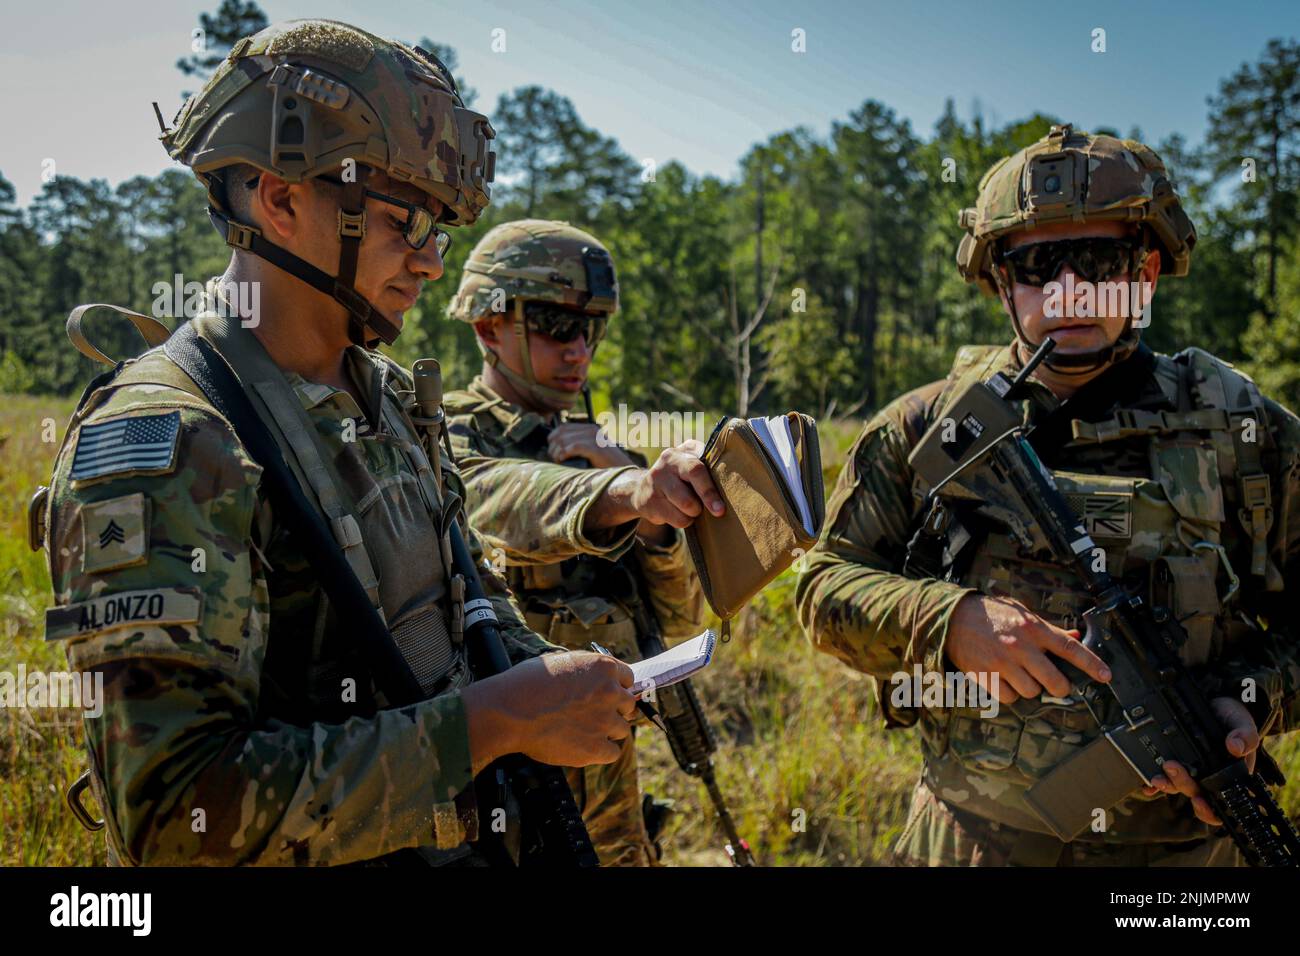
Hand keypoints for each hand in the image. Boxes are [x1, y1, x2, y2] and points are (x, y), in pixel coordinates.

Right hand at [462, 651, 636, 773]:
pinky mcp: (596, 748)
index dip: (617, 688)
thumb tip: (593, 679)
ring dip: (607, 731)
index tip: (609, 696)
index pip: (628, 678)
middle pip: (628, 705)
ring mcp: (605, 721)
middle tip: (595, 716)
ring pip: (622, 730)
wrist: (510, 711)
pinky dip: (602, 752)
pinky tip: (585, 748)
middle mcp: (610, 692)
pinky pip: (613, 752)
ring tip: (584, 732)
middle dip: (614, 710)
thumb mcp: (560, 662)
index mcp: (603, 667)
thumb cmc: (527, 683)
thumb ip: (585, 671)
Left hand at [547, 422, 635, 469]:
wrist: (623, 474)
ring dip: (557, 453)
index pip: (562, 427)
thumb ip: (576, 446)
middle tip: (556, 460)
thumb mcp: (590, 452)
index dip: (553, 439)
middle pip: (560, 433)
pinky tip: (564, 461)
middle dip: (553, 447)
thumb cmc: (604, 467)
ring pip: (564, 440)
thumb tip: (553, 448)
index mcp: (590, 429)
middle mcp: (591, 430)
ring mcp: (595, 438)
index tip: (554, 452)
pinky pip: (573, 447)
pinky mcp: (596, 448)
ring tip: (560, 462)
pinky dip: (565, 454)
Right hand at [583, 439, 724, 531]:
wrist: (642, 488)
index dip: (710, 490)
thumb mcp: (691, 464)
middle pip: (689, 492)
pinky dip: (683, 521)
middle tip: (717, 511)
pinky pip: (676, 519)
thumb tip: (735, 480)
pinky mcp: (648, 501)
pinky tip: (677, 512)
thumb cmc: (680, 477)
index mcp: (681, 453)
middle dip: (706, 502)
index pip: (697, 469)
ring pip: (686, 507)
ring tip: (691, 508)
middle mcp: (667, 463)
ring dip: (693, 513)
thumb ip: (709, 465)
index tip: (720, 508)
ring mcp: (655, 482)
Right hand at [945, 594, 1111, 704]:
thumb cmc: (991, 614)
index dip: (1091, 664)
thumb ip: (1048, 628)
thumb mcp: (1021, 613)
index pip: (1069, 649)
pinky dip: (1010, 693)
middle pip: (1054, 681)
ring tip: (1021, 676)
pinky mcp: (985, 675)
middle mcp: (1020, 646)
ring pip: (1032, 692)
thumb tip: (1075, 639)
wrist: (951, 617)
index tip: (1106, 676)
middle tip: (1056, 685)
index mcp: (1033, 628)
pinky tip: (1004, 680)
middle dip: (1060, 687)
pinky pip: (1009, 698)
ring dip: (1031, 688)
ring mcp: (1002, 662)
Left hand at [1141, 697, 1259, 825]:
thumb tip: (1236, 747)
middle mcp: (1208, 777)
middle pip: (1194, 791)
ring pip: (1177, 785)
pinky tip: (1146, 782)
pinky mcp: (1175, 759)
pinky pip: (1163, 774)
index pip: (1220, 803)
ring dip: (1166, 784)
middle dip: (1181, 784)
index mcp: (1228, 776)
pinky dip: (1153, 782)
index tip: (1199, 802)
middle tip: (1172, 767)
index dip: (1209, 811)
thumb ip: (1246, 736)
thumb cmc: (1233, 719)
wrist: (1215, 703)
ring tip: (1157, 776)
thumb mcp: (1243, 724)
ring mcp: (1190, 769)